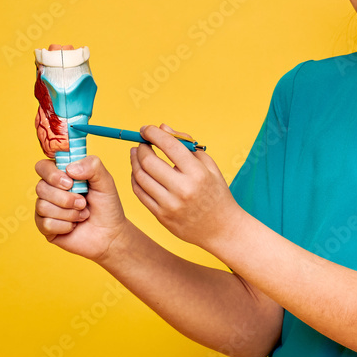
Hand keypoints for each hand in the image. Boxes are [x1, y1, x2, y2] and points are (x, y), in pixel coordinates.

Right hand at [34, 155, 127, 263]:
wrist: (110, 234)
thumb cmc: (107, 206)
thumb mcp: (105, 181)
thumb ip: (92, 166)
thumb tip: (70, 168)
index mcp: (63, 175)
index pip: (43, 166)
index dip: (52, 173)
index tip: (70, 183)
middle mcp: (51, 190)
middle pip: (40, 187)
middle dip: (65, 198)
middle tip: (83, 202)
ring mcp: (46, 209)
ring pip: (42, 206)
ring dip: (68, 212)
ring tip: (83, 214)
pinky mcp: (45, 227)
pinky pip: (45, 224)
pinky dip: (65, 225)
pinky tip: (74, 226)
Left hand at [130, 123, 243, 250]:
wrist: (221, 228)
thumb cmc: (216, 193)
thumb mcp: (209, 166)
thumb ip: (186, 145)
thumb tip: (163, 128)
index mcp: (198, 173)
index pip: (169, 145)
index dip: (153, 133)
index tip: (146, 128)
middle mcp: (183, 189)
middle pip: (149, 161)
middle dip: (141, 148)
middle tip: (141, 143)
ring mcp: (170, 204)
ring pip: (140, 177)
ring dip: (134, 162)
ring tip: (136, 154)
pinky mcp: (162, 216)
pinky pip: (140, 194)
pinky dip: (135, 179)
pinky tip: (138, 172)